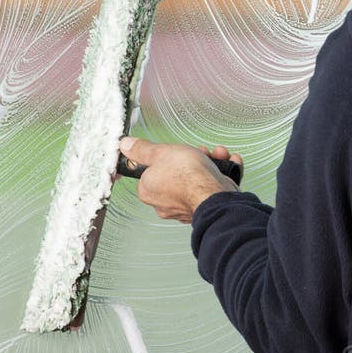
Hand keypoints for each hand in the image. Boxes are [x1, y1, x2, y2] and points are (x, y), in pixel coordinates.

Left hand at [116, 137, 243, 222]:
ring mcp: (186, 206)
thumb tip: (126, 146)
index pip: (151, 170)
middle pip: (176, 172)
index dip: (164, 156)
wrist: (214, 194)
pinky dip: (220, 174)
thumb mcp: (160, 152)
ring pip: (196, 178)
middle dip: (192, 157)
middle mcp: (165, 203)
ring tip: (215, 156)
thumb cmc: (188, 177)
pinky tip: (225, 165)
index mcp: (149, 191)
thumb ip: (142, 150)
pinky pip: (211, 187)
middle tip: (197, 152)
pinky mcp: (205, 206)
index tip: (173, 151)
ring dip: (209, 162)